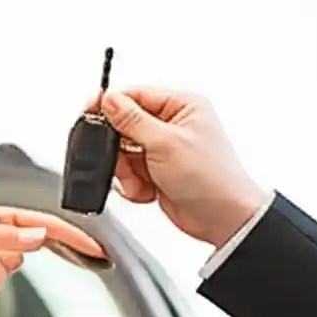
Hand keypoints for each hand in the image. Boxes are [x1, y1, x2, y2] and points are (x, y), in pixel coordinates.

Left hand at [0, 206, 103, 304]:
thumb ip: (3, 236)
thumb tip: (38, 237)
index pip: (43, 223)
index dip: (70, 233)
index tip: (93, 245)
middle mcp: (2, 237)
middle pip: (42, 243)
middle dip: (62, 250)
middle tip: (89, 258)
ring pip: (17, 265)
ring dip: (0, 263)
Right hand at [91, 89, 266, 246]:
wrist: (224, 220)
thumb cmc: (211, 178)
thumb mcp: (165, 143)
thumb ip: (132, 120)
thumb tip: (109, 100)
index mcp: (182, 106)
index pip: (136, 96)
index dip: (112, 106)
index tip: (92, 114)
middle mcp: (174, 125)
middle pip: (125, 126)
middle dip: (121, 149)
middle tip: (126, 162)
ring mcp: (165, 150)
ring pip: (124, 153)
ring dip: (128, 171)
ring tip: (142, 181)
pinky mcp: (159, 172)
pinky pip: (131, 173)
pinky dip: (134, 184)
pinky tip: (148, 191)